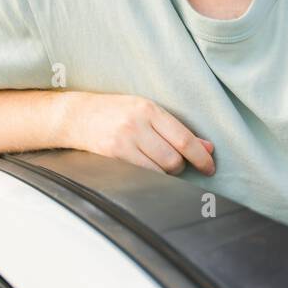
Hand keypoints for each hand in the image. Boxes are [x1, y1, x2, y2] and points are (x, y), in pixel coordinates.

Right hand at [70, 93, 215, 175]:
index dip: (201, 157)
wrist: (77, 116)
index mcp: (149, 109)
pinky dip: (149, 177)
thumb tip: (207, 148)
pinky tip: (145, 169)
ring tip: (156, 163)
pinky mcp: (112, 157)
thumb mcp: (147, 111)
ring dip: (164, 173)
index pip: (184, 139)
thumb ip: (176, 129)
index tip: (210, 167)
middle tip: (174, 162)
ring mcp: (123, 141)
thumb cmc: (117, 112)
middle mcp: (136, 124)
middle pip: (173, 160)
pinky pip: (142, 176)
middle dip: (179, 166)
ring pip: (159, 171)